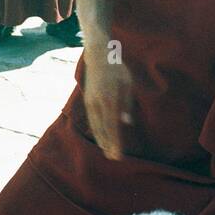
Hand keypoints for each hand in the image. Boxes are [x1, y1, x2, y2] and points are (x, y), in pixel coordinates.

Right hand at [82, 44, 133, 159]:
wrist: (98, 56)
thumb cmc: (117, 69)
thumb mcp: (127, 84)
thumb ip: (126, 104)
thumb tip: (127, 124)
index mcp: (110, 98)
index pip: (113, 125)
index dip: (116, 141)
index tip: (118, 154)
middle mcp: (98, 102)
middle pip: (104, 129)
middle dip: (109, 145)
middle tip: (114, 158)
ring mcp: (91, 102)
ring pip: (96, 126)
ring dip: (102, 140)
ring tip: (107, 152)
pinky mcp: (87, 101)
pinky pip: (92, 120)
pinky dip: (96, 131)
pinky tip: (101, 138)